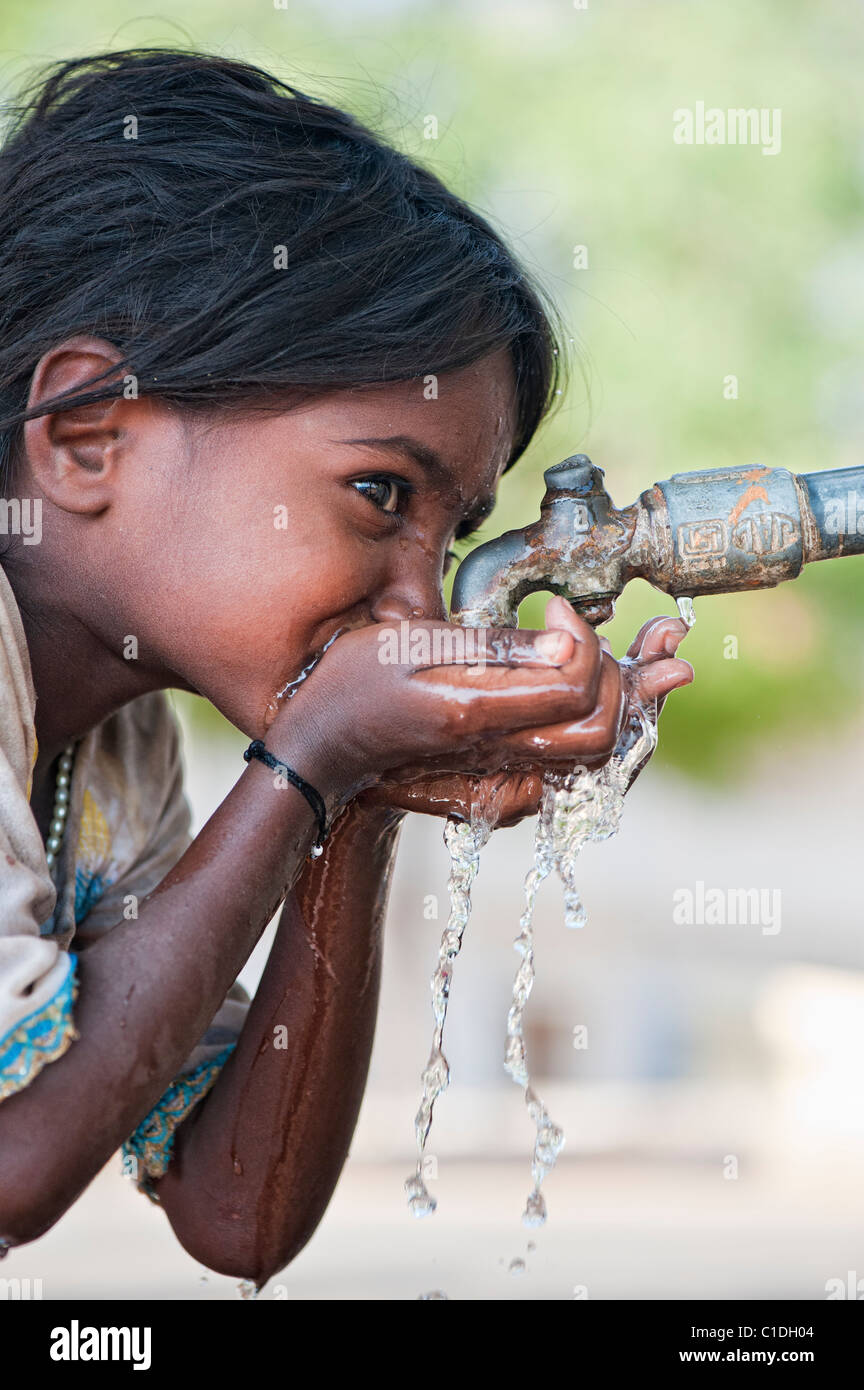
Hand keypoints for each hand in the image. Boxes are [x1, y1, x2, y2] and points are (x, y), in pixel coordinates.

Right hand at [355, 603, 692, 826]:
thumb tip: (566, 639)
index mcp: (473, 718)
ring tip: (662, 656)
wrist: (319, 757)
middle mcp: (497, 762)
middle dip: (626, 677)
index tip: (557, 607)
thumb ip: (490, 645)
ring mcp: (504, 786)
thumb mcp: (408, 643)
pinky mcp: (505, 792)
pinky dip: (608, 729)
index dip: (583, 641)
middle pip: (603, 731)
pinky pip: (576, 768)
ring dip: (634, 703)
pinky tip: (619, 693)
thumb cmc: (351, 687)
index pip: (574, 687)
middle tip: (624, 633)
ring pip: (600, 756)